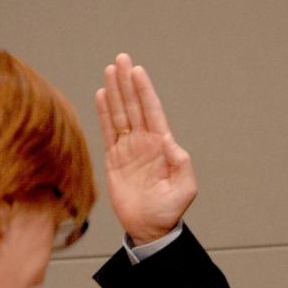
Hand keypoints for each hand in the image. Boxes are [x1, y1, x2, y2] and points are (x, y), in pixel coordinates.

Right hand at [96, 52, 197, 243]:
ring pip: (120, 115)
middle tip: (122, 59)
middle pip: (135, 107)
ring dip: (115, 92)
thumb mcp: (185, 189)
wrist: (149, 228)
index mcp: (163, 146)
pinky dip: (105, 114)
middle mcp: (145, 143)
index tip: (137, 71)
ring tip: (110, 70)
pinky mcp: (114, 159)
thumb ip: (181, 164)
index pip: (152, 112)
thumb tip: (170, 141)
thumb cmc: (170, 210)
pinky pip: (108, 132)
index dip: (144, 91)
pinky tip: (102, 96)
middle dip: (128, 83)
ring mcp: (129, 149)